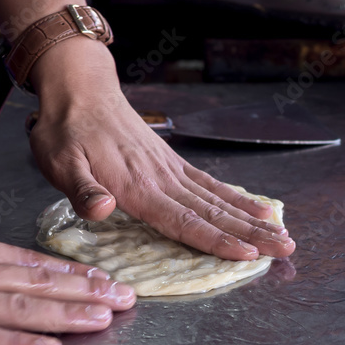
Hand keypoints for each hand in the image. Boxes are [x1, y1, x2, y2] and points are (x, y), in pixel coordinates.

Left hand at [27, 38, 294, 261]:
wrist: (80, 89)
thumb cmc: (66, 131)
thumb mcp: (59, 162)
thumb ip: (83, 191)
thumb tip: (102, 210)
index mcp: (137, 188)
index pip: (184, 221)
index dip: (217, 241)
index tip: (247, 255)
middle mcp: (163, 181)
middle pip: (215, 214)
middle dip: (252, 234)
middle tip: (286, 248)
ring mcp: (173, 172)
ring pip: (219, 202)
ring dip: (253, 221)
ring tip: (283, 235)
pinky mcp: (175, 165)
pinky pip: (212, 185)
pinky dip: (238, 200)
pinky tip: (259, 211)